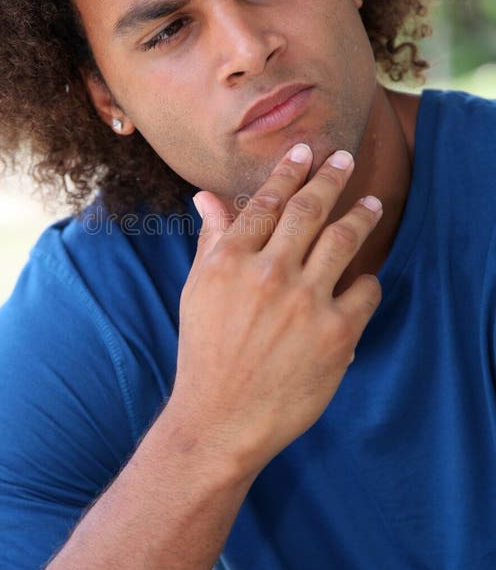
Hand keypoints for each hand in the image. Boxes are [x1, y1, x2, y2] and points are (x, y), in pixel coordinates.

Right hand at [171, 143, 381, 479]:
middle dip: (331, 177)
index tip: (304, 151)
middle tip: (345, 159)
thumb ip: (212, 240)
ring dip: (361, 216)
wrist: (221, 418)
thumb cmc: (205, 352)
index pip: (267, 201)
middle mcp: (268, 273)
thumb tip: (206, 197)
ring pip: (343, 240)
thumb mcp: (198, 290)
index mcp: (230, 260)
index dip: (289, 171)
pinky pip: (365, 291)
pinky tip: (365, 280)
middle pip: (309, 210)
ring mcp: (304, 302)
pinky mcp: (336, 333)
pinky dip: (367, 282)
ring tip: (372, 204)